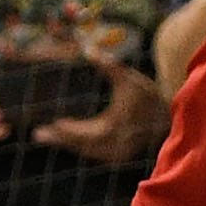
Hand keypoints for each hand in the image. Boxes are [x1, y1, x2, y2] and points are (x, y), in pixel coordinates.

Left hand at [35, 56, 168, 162]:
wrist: (168, 117)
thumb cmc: (148, 96)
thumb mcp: (130, 79)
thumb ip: (109, 66)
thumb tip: (89, 50)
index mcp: (114, 128)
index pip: (84, 133)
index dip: (66, 130)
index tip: (52, 123)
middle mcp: (114, 145)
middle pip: (80, 145)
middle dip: (60, 139)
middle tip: (37, 134)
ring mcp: (117, 153)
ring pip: (87, 151)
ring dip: (70, 144)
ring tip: (48, 135)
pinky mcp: (119, 155)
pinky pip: (95, 153)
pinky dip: (83, 147)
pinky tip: (70, 139)